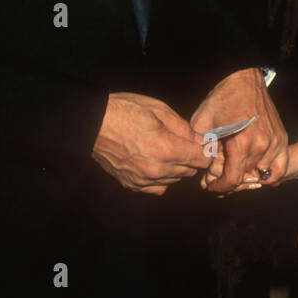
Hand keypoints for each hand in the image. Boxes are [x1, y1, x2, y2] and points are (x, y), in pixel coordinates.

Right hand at [92, 92, 209, 195]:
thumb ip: (183, 128)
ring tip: (164, 149)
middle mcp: (157, 169)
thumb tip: (200, 141)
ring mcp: (143, 179)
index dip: (205, 151)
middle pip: (190, 171)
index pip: (201, 160)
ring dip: (176, 168)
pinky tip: (155, 163)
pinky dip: (161, 178)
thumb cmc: (124, 111)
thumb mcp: (159, 109)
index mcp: (166, 149)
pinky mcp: (132, 184)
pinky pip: (157, 187)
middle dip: (190, 158)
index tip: (201, 144)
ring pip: (175, 179)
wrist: (92, 123)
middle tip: (181, 143)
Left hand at [192, 68, 287, 195]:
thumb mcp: (202, 123)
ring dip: (247, 178)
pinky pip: (280, 167)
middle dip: (228, 182)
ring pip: (262, 176)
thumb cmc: (222, 98)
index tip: (211, 186)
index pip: (232, 180)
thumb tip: (202, 169)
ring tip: (235, 172)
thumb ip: (200, 149)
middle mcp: (262, 146)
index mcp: (241, 143)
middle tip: (216, 177)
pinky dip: (269, 175)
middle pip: (245, 179)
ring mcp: (275, 142)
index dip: (219, 188)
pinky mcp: (281, 138)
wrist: (243, 77)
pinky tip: (256, 171)